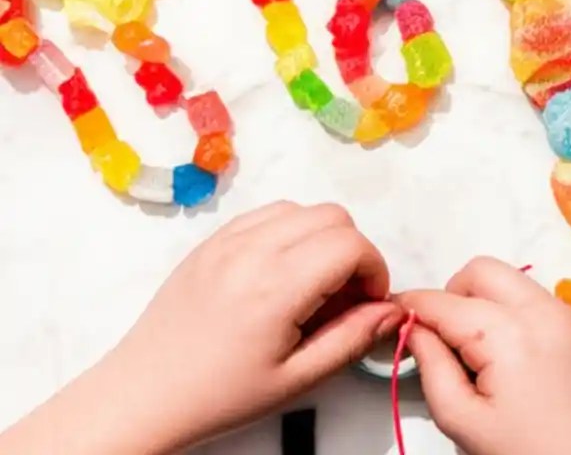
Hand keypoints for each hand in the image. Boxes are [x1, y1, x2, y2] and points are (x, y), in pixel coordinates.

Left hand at [0, 202, 402, 454]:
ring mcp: (226, 241)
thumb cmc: (216, 395)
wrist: (144, 395)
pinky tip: (282, 272)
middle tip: (344, 295)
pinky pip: (266, 214)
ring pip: (301, 209)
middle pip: (332, 217)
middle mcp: (250, 251)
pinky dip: (288, 232)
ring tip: (312, 284)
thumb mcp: (297, 379)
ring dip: (321, 238)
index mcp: (274, 287)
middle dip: (352, 251)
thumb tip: (393, 311)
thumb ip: (352, 339)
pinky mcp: (210, 242)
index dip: (374, 270)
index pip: (350, 245)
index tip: (368, 302)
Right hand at [397, 257, 570, 454]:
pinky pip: (541, 300)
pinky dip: (517, 313)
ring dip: (486, 301)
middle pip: (481, 271)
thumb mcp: (465, 422)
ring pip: (514, 281)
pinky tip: (514, 358)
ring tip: (480, 354)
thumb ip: (432, 368)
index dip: (411, 308)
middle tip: (442, 339)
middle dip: (452, 294)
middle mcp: (544, 310)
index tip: (395, 320)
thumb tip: (415, 331)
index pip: (443, 302)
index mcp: (509, 333)